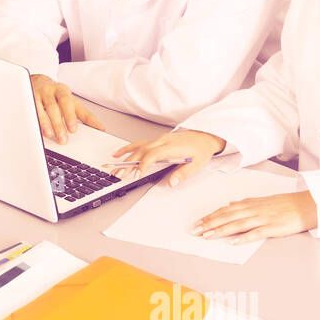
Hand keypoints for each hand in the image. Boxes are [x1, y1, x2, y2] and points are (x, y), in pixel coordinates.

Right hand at [30, 74, 103, 144]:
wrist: (38, 82)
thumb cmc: (57, 96)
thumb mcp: (72, 103)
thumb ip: (85, 116)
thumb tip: (100, 127)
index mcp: (64, 91)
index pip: (70, 103)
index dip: (72, 116)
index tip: (74, 130)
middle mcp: (52, 91)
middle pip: (57, 105)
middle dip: (61, 121)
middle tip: (65, 136)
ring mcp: (39, 94)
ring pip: (44, 108)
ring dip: (47, 122)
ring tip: (51, 134)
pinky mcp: (28, 98)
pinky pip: (31, 109)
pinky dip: (35, 119)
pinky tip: (36, 127)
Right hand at [110, 128, 225, 186]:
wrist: (204, 136)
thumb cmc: (201, 149)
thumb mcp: (197, 164)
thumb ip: (183, 174)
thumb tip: (171, 183)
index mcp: (171, 147)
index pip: (152, 155)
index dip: (143, 164)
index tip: (136, 174)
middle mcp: (162, 141)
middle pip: (141, 152)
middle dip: (128, 164)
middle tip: (119, 174)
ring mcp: (158, 140)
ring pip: (138, 148)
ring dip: (125, 158)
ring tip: (115, 167)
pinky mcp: (156, 141)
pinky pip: (139, 144)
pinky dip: (128, 149)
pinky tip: (119, 154)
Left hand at [192, 190, 317, 244]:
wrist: (306, 205)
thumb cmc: (285, 204)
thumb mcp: (262, 201)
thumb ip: (245, 204)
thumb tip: (230, 204)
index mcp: (250, 203)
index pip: (225, 211)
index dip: (210, 217)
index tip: (197, 223)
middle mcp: (253, 210)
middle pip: (227, 217)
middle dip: (210, 224)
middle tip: (195, 231)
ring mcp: (262, 218)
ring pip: (237, 224)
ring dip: (221, 230)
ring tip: (207, 236)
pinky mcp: (272, 228)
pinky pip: (255, 233)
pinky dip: (243, 238)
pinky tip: (233, 242)